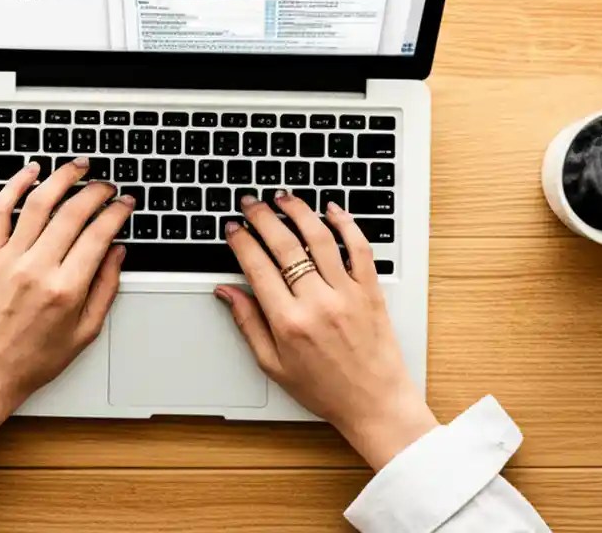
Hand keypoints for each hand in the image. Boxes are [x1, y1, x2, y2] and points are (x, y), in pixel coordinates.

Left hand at [0, 157, 134, 414]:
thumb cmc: (33, 359)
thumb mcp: (85, 333)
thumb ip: (105, 289)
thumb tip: (117, 253)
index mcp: (66, 289)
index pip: (98, 235)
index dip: (117, 212)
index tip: (126, 203)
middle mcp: (37, 269)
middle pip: (73, 213)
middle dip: (96, 191)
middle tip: (108, 185)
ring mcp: (10, 260)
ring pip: (39, 203)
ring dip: (62, 177)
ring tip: (77, 166)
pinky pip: (0, 211)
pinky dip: (14, 186)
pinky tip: (30, 171)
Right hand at [216, 191, 437, 469]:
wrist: (375, 403)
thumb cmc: (325, 389)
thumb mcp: (273, 365)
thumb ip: (248, 324)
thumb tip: (227, 292)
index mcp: (289, 323)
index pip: (257, 267)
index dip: (241, 242)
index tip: (233, 228)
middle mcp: (318, 304)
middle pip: (284, 246)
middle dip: (263, 217)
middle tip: (251, 203)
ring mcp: (347, 294)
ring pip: (320, 238)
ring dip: (298, 212)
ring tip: (284, 198)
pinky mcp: (371, 291)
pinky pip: (360, 248)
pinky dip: (346, 224)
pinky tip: (331, 210)